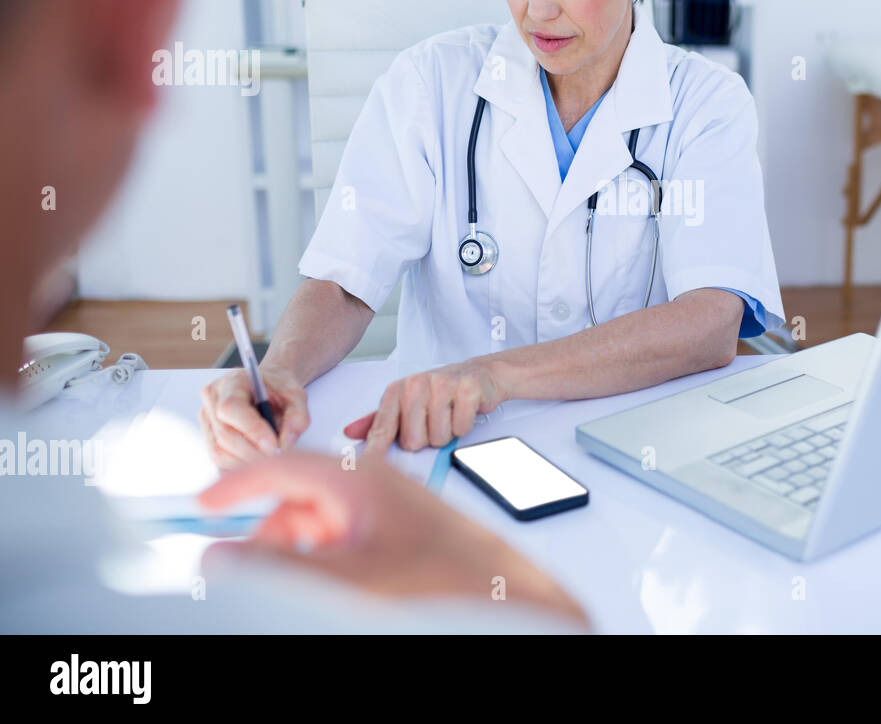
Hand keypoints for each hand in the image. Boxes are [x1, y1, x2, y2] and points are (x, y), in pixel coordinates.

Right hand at [197, 452, 586, 624]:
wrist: (502, 592)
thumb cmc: (442, 574)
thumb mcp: (350, 575)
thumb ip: (281, 565)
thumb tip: (223, 556)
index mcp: (357, 477)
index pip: (281, 464)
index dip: (236, 483)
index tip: (203, 505)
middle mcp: (369, 482)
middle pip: (294, 495)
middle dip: (268, 531)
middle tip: (248, 570)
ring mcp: (382, 503)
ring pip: (317, 519)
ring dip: (298, 548)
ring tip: (307, 584)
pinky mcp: (393, 526)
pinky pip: (341, 533)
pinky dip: (324, 555)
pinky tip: (333, 581)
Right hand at [199, 364, 308, 467]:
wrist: (268, 387)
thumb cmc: (280, 388)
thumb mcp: (297, 395)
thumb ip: (297, 416)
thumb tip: (284, 445)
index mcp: (232, 382)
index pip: (232, 408)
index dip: (252, 430)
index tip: (273, 445)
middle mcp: (213, 399)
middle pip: (225, 434)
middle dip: (252, 452)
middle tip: (276, 459)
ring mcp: (207, 418)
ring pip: (219, 451)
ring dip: (246, 462)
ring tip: (269, 461)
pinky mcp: (209, 436)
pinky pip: (219, 460)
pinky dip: (239, 466)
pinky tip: (257, 462)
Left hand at [344, 359, 505, 455]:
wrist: (479, 373)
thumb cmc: (440, 391)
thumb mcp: (407, 402)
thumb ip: (380, 419)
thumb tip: (350, 433)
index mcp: (398, 390)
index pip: (382, 428)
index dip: (375, 452)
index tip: (367, 468)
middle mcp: (417, 384)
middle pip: (413, 441)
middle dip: (427, 439)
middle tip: (434, 423)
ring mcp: (443, 385)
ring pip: (439, 437)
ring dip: (448, 433)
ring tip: (450, 416)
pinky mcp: (468, 389)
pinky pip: (461, 428)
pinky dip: (464, 426)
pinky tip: (463, 412)